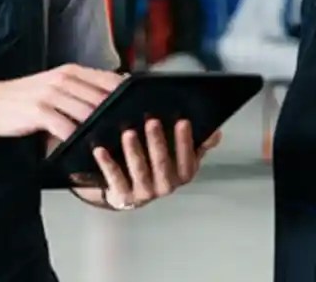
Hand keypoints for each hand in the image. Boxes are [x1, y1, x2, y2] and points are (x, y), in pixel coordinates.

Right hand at [0, 64, 123, 141]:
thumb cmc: (26, 98)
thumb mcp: (55, 86)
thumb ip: (80, 90)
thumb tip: (111, 100)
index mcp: (71, 71)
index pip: (109, 79)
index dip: (126, 95)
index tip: (139, 109)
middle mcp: (63, 79)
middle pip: (101, 98)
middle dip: (117, 116)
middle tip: (131, 133)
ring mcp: (51, 94)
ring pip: (88, 112)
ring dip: (101, 129)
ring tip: (114, 144)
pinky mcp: (39, 111)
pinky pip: (66, 127)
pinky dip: (78, 139)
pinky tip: (85, 148)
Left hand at [93, 118, 221, 209]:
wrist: (131, 191)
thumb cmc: (159, 165)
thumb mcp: (181, 154)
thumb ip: (198, 143)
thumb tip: (215, 132)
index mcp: (182, 175)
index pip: (187, 161)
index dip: (185, 142)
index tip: (182, 121)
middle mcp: (165, 186)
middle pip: (162, 165)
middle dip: (158, 143)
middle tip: (152, 121)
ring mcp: (143, 192)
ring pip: (139, 172)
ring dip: (134, 152)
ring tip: (128, 133)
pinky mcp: (122, 194)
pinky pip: (114, 179)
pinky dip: (107, 164)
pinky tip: (100, 149)